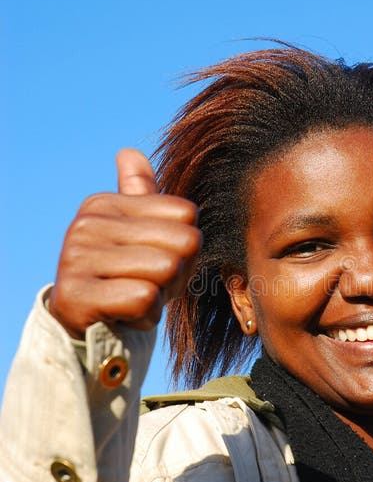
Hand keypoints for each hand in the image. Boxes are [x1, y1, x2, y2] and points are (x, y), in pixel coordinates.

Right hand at [48, 149, 200, 338]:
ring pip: (165, 271)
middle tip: (150, 284)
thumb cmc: (124, 278)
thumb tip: (129, 152)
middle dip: (177, 274)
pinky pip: (144, 299)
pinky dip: (145, 316)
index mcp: (104, 203)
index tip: (156, 261)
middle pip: (182, 242)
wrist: (87, 329)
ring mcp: (76, 258)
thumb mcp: (137, 234)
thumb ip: (139, 195)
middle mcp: (85, 224)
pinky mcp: (76, 296)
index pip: (187, 215)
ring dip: (161, 297)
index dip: (185, 248)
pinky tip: (125, 315)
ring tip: (134, 299)